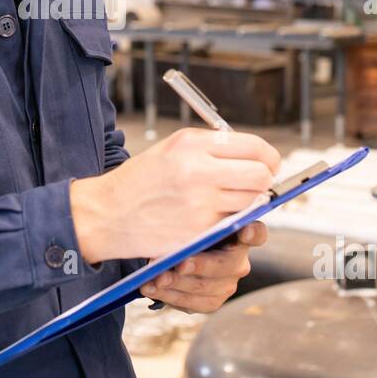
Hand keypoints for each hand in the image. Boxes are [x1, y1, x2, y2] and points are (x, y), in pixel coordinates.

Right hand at [69, 127, 279, 263]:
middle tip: (254, 184)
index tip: (268, 164)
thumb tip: (255, 157)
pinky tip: (208, 217)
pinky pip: (231, 225)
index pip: (255, 147)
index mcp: (193, 145)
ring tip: (225, 200)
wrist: (107, 213)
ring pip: (251, 204)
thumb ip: (213, 149)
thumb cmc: (140, 180)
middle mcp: (199, 171)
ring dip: (247, 204)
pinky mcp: (199, 232)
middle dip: (264, 181)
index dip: (269, 158)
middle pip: (260, 176)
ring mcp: (200, 205)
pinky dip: (227, 222)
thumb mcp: (172, 148)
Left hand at [140, 222, 267, 312]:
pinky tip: (149, 287)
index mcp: (238, 233)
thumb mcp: (187, 221)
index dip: (253, 233)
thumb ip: (189, 224)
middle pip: (226, 265)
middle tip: (180, 263)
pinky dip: (168, 295)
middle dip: (201, 265)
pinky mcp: (212, 301)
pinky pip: (192, 303)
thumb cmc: (182, 229)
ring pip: (205, 287)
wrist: (170, 252)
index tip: (244, 231)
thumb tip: (174, 230)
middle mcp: (238, 261)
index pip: (257, 233)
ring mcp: (227, 284)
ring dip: (177, 283)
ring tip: (154, 278)